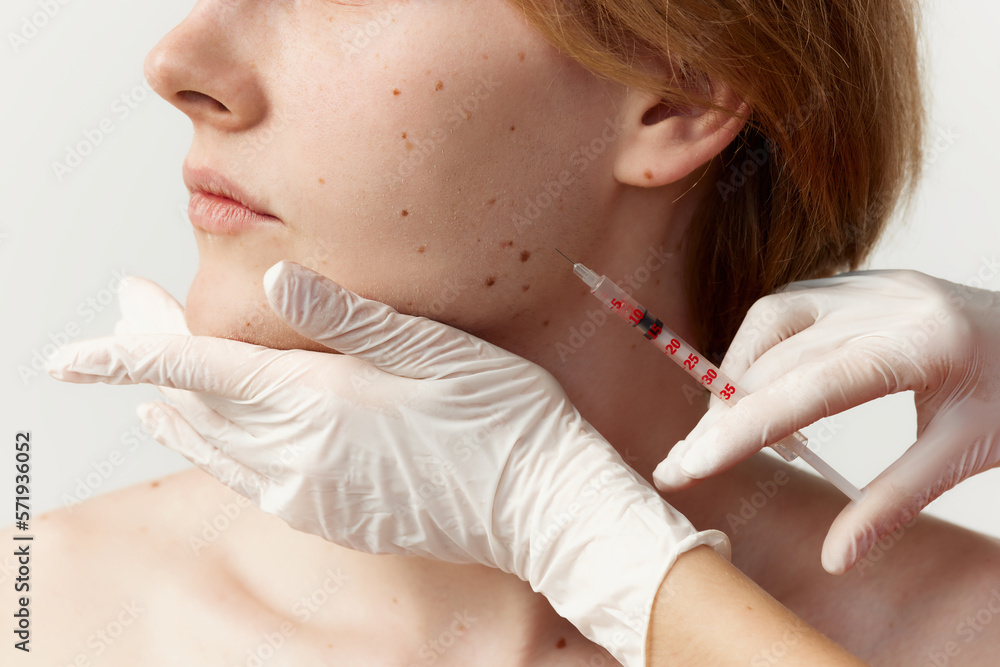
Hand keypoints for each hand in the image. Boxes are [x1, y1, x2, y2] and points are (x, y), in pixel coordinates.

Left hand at [46, 261, 727, 666]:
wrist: (541, 507)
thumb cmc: (501, 418)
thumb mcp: (434, 349)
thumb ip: (347, 319)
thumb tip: (270, 283)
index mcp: (318, 403)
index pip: (197, 372)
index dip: (129, 354)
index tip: (70, 352)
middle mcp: (299, 457)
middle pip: (195, 408)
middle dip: (148, 363)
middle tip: (125, 315)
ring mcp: (312, 495)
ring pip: (215, 451)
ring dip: (177, 410)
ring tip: (149, 384)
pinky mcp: (331, 518)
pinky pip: (249, 482)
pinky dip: (216, 449)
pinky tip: (215, 437)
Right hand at [652, 269, 999, 573]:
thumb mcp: (969, 452)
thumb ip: (895, 502)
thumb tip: (836, 557)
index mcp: (923, 342)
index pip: (811, 387)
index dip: (745, 428)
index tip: (693, 465)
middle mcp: (890, 300)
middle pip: (780, 357)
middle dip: (724, 414)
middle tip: (685, 464)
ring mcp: (875, 284)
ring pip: (774, 318)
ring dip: (737, 372)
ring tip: (723, 429)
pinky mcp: (866, 282)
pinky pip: (791, 306)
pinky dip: (762, 348)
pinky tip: (758, 385)